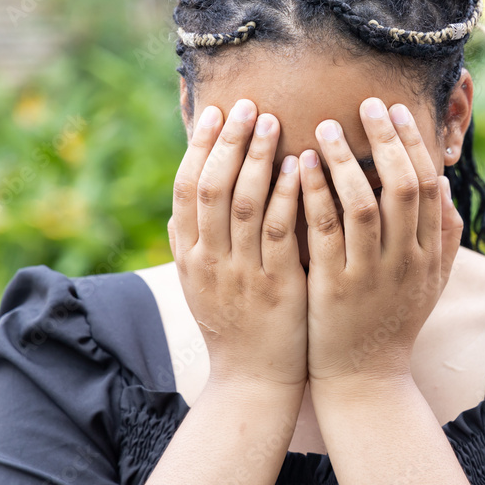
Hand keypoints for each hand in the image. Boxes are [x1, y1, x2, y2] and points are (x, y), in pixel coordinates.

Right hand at [168, 99, 308, 391]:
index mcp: (189, 255)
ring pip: (244, 205)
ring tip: (272, 122)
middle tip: (247, 104)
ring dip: (257, 160)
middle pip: (212, 188)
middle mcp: (208, 261)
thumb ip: (197, 238)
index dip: (200, 147)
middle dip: (228, 142)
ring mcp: (240, 274)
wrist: (253, 380)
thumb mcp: (203, 280)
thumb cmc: (235, 322)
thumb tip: (190, 194)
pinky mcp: (275, 287)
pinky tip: (299, 167)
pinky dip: (287, 197)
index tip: (215, 111)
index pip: (186, 189)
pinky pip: (280, 234)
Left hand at [299, 97, 462, 386]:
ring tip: (326, 125)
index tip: (395, 110)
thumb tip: (444, 188)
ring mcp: (371, 274)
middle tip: (366, 103)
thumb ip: (442, 237)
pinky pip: (325, 231)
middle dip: (385, 138)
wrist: (365, 378)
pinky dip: (315, 193)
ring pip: (363, 202)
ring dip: (345, 159)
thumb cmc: (393, 321)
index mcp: (429, 253)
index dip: (412, 144)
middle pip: (403, 185)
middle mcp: (407, 260)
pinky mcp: (335, 287)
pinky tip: (299, 165)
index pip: (429, 184)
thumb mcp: (430, 282)